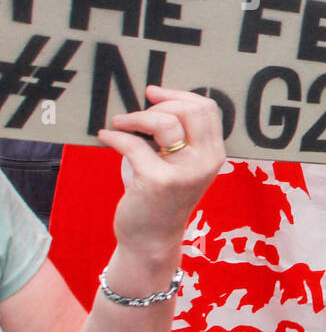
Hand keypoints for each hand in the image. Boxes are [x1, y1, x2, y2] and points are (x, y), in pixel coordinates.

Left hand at [97, 86, 225, 260]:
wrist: (152, 238)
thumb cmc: (159, 196)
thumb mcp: (178, 163)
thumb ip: (175, 135)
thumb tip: (151, 97)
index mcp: (214, 154)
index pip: (207, 109)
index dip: (178, 94)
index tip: (153, 93)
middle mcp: (205, 161)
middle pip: (190, 110)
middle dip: (159, 104)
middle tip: (136, 113)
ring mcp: (184, 172)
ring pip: (165, 122)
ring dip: (135, 117)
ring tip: (119, 122)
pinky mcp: (158, 181)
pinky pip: (133, 144)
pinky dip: (115, 136)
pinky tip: (105, 137)